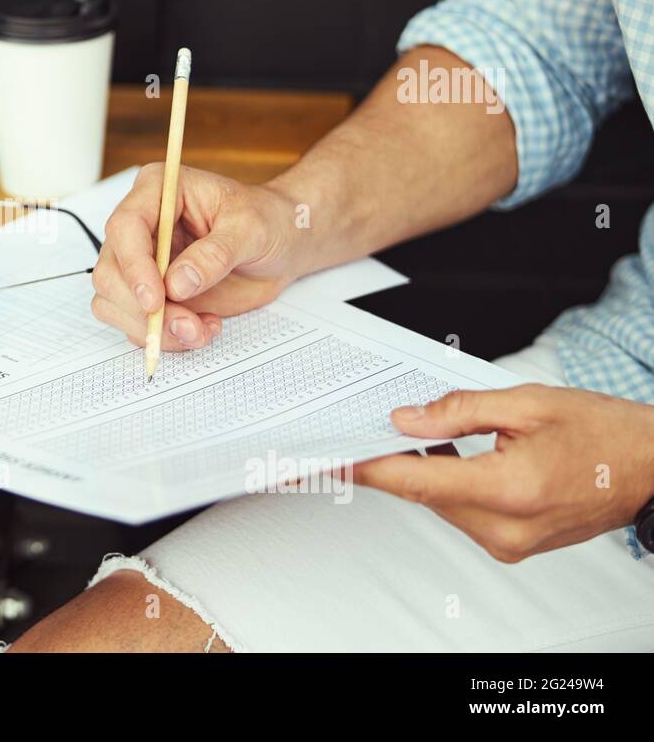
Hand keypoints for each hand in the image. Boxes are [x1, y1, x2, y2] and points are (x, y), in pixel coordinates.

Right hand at [91, 163, 309, 350]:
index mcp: (158, 191)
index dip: (134, 266)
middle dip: (142, 308)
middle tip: (185, 324)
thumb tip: (178, 284)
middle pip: (109, 272)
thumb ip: (215, 254)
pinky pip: (136, 324)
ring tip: (199, 330)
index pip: (125, 226)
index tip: (156, 299)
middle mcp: (142, 227)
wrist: (282, 244)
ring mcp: (142, 263)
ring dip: (152, 328)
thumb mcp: (251, 229)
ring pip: (114, 303)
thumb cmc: (268, 220)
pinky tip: (202, 328)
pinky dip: (165, 336)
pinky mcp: (152, 294)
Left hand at [354, 385, 653, 561]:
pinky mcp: (512, 544)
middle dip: (389, 461)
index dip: (366, 469)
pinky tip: (439, 455)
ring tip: (407, 434)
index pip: (416, 481)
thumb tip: (407, 420)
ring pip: (440, 502)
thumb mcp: (527, 403)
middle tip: (357, 433)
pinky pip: (461, 511)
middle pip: (424, 493)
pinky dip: (446, 483)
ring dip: (420, 470)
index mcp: (510, 490)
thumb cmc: (605, 435)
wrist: (653, 470)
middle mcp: (506, 527)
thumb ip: (459, 412)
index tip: (328, 463)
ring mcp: (510, 542)